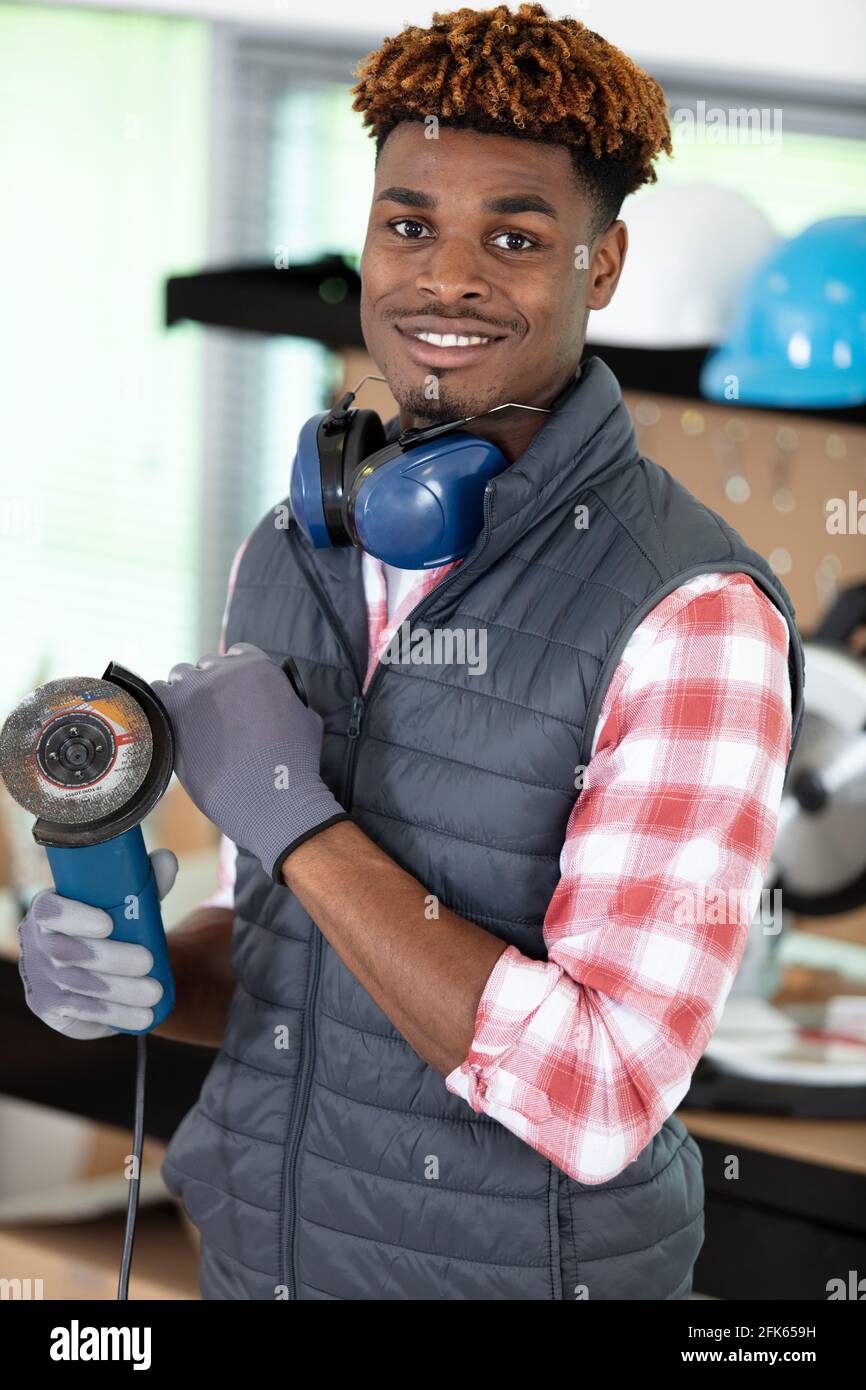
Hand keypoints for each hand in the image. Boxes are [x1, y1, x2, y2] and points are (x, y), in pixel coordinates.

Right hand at [18, 849, 176, 1039]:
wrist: (106, 961)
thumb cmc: (117, 920)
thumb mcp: (130, 898)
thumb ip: (148, 880)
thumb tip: (166, 860)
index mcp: (48, 908)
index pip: (48, 910)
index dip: (73, 917)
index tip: (108, 922)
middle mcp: (34, 943)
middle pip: (66, 954)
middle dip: (110, 959)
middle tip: (148, 962)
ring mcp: (39, 979)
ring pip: (76, 990)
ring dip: (119, 994)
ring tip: (155, 993)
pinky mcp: (50, 1009)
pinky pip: (78, 1018)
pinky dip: (113, 1018)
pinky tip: (141, 1018)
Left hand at [151, 643, 347, 880]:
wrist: (271, 796)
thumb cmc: (294, 763)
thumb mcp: (306, 718)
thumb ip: (288, 698)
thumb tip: (280, 699)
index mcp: (258, 665)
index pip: (239, 654)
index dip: (237, 676)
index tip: (236, 694)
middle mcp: (223, 670)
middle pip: (207, 665)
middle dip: (212, 685)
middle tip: (218, 714)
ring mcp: (195, 689)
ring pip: (180, 676)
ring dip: (186, 693)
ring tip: (195, 722)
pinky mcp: (172, 712)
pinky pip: (157, 694)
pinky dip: (164, 706)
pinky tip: (175, 725)